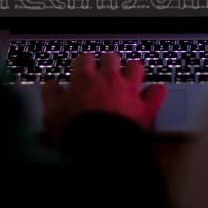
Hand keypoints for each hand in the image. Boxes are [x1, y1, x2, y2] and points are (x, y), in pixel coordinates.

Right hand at [41, 52, 167, 136]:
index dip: (84, 62)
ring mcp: (130, 91)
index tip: (83, 69)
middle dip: (108, 62)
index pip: (85, 58)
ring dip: (133, 70)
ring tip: (129, 77)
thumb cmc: (76, 132)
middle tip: (105, 72)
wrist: (101, 149)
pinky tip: (152, 95)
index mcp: (85, 79)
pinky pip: (158, 91)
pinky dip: (155, 92)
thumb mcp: (52, 114)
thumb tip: (49, 85)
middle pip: (111, 57)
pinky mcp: (146, 107)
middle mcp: (109, 79)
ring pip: (136, 67)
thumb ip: (51, 95)